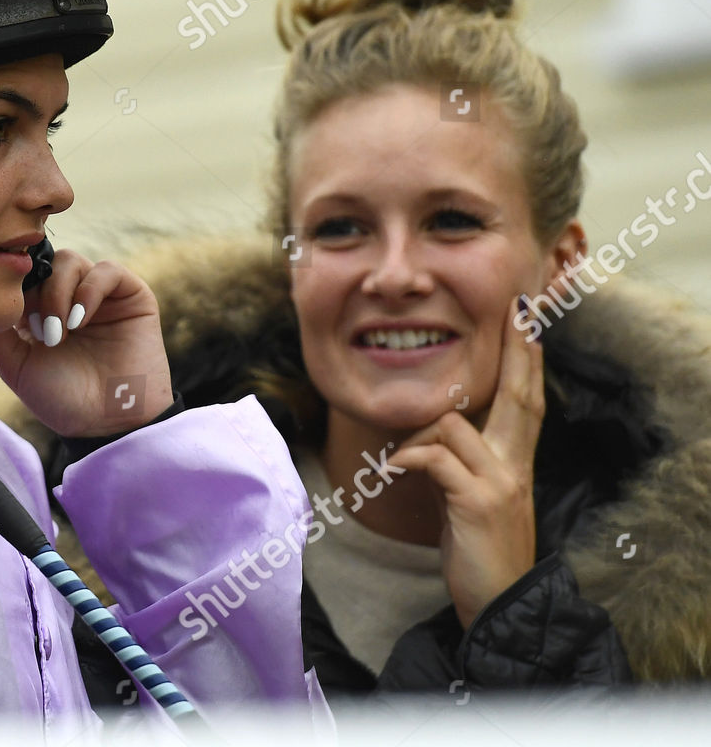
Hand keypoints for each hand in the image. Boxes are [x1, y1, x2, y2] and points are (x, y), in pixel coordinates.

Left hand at [0, 247, 173, 437]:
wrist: (107, 424)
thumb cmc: (62, 400)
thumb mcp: (16, 366)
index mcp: (42, 310)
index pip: (22, 275)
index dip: (13, 288)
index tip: (12, 318)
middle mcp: (70, 297)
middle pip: (42, 263)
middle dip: (34, 293)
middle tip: (38, 332)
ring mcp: (99, 294)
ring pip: (69, 262)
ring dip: (57, 293)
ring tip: (59, 333)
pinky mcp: (131, 295)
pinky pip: (107, 271)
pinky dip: (88, 291)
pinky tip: (80, 321)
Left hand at [388, 299, 544, 628]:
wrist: (497, 604)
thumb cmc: (477, 549)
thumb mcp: (471, 497)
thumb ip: (461, 461)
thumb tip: (435, 432)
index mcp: (514, 463)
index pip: (524, 401)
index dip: (527, 362)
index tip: (528, 323)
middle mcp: (514, 467)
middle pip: (519, 397)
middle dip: (518, 353)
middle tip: (520, 313)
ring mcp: (500, 482)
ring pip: (452, 425)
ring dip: (416, 438)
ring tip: (400, 466)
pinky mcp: (478, 501)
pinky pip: (435, 458)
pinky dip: (407, 458)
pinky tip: (389, 472)